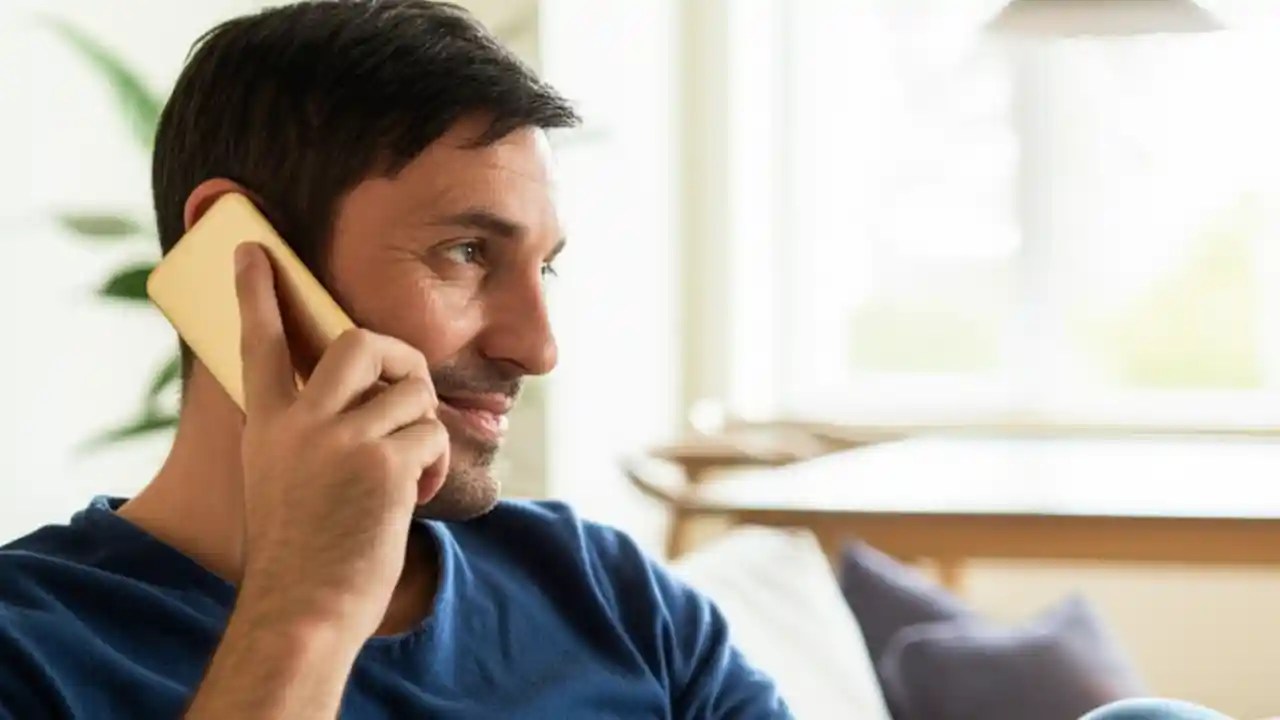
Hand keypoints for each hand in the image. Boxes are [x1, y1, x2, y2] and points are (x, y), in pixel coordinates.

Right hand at [231, 242, 448, 641]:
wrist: (304, 608)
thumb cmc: (302, 549)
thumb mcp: (279, 476)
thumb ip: (302, 429)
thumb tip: (349, 390)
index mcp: (269, 423)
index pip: (259, 340)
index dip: (259, 291)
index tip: (255, 248)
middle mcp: (301, 423)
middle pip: (360, 341)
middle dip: (401, 356)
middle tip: (409, 389)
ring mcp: (341, 442)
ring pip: (413, 392)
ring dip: (423, 426)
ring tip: (406, 469)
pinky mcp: (382, 467)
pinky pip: (431, 434)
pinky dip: (432, 465)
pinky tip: (411, 496)